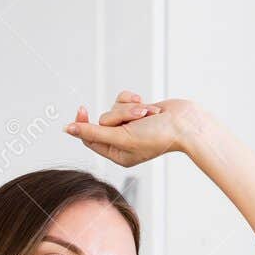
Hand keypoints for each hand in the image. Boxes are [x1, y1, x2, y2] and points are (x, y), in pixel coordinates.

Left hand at [63, 92, 200, 166]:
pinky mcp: (137, 112)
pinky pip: (124, 100)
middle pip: (103, 121)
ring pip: (114, 108)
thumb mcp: (122, 136)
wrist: (186, 123)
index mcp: (116, 154)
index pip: (89, 139)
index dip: (83, 124)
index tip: (81, 108)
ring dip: (130, 108)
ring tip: (148, 114)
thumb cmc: (157, 135)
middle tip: (138, 119)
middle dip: (120, 115)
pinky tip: (148, 106)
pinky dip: (135, 100)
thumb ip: (93, 133)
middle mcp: (122, 141)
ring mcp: (130, 127)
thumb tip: (68, 129)